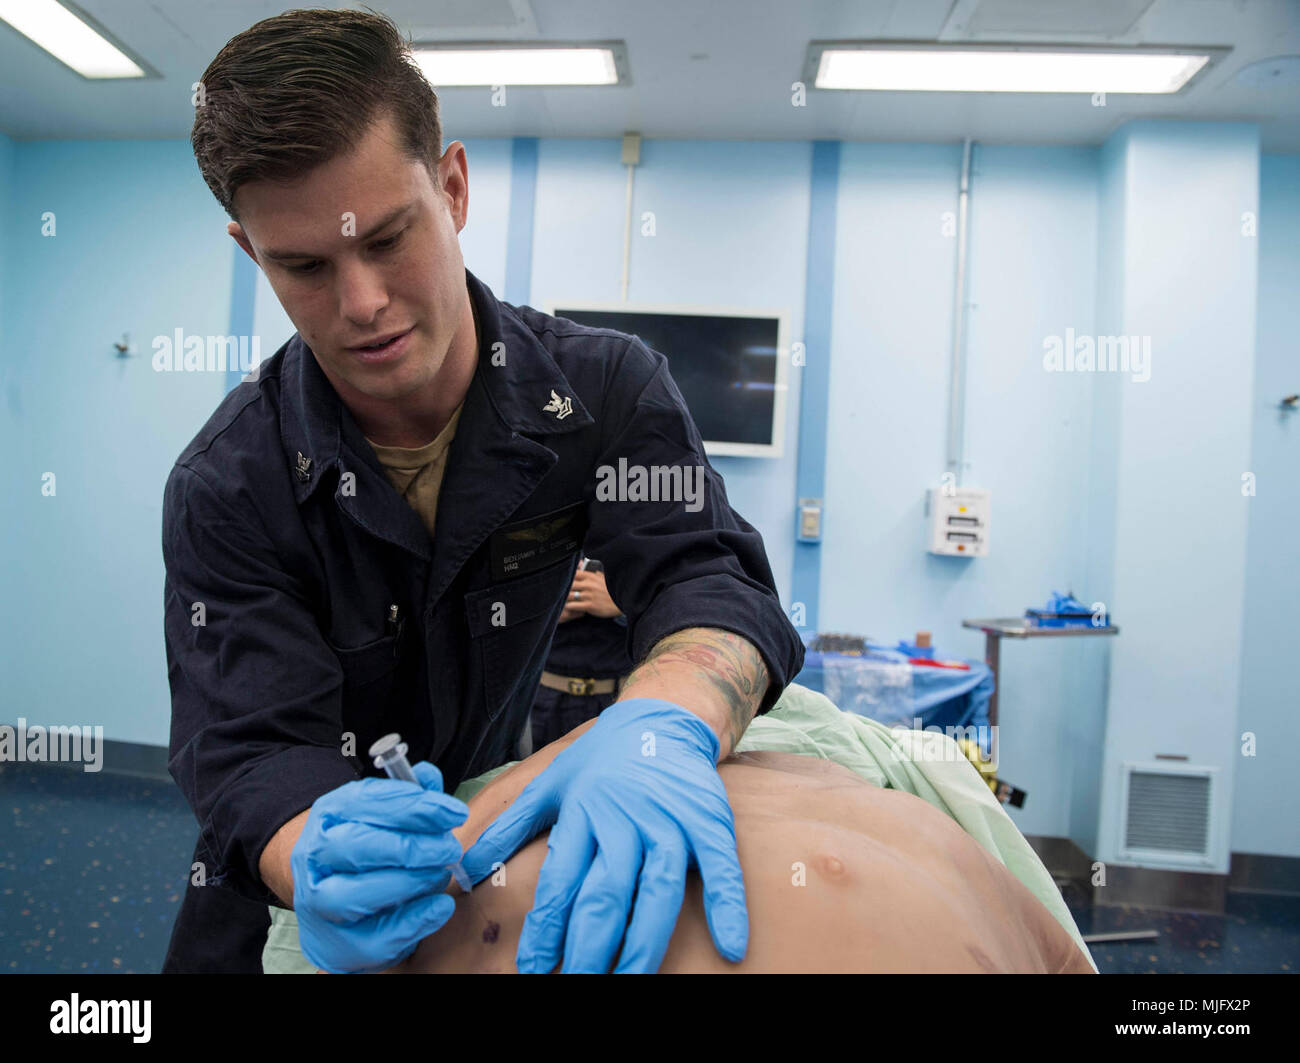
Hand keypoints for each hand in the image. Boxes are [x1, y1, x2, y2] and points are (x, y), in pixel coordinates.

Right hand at [291, 762, 469, 972]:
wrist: (327, 897)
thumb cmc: (366, 847)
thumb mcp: (385, 814)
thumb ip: (411, 795)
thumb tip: (428, 776)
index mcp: (331, 813)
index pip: (368, 802)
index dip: (416, 806)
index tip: (455, 812)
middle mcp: (315, 855)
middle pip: (356, 848)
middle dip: (410, 847)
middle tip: (450, 848)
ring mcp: (317, 902)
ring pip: (352, 895)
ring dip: (405, 884)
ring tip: (439, 875)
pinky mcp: (334, 943)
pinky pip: (371, 938)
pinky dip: (410, 923)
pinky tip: (439, 907)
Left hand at [461, 698, 746, 972]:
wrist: (663, 717)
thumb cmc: (601, 758)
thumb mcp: (550, 783)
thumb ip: (509, 825)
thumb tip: (466, 867)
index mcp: (583, 813)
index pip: (562, 881)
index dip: (548, 928)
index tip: (534, 967)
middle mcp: (625, 820)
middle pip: (606, 894)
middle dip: (588, 948)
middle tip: (576, 985)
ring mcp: (670, 822)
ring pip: (657, 891)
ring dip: (643, 943)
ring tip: (629, 982)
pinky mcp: (709, 823)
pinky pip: (721, 869)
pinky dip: (727, 907)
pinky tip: (730, 946)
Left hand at [565, 569, 621, 619]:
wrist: (622, 602)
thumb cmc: (611, 590)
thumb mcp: (602, 576)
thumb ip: (589, 570)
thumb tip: (579, 562)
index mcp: (591, 576)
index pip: (573, 573)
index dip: (567, 577)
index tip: (564, 582)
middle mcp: (588, 585)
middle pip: (568, 585)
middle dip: (563, 589)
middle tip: (560, 592)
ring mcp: (589, 595)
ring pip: (569, 596)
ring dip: (565, 599)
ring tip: (563, 601)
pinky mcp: (590, 606)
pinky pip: (573, 606)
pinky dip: (569, 607)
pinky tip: (570, 607)